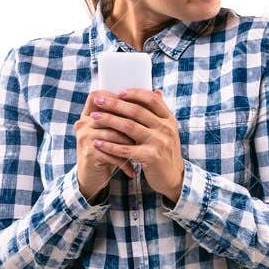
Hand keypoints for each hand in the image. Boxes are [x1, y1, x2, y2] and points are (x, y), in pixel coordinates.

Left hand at [87, 88, 186, 203]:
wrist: (174, 177)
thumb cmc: (165, 152)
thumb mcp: (167, 131)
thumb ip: (159, 113)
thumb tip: (156, 91)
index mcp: (169, 120)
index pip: (151, 100)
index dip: (134, 93)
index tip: (118, 91)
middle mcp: (165, 129)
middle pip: (136, 111)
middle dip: (114, 104)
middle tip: (98, 100)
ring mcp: (159, 142)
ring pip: (129, 127)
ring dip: (109, 120)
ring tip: (94, 117)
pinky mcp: (150, 157)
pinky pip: (125, 149)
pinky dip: (110, 145)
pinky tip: (98, 142)